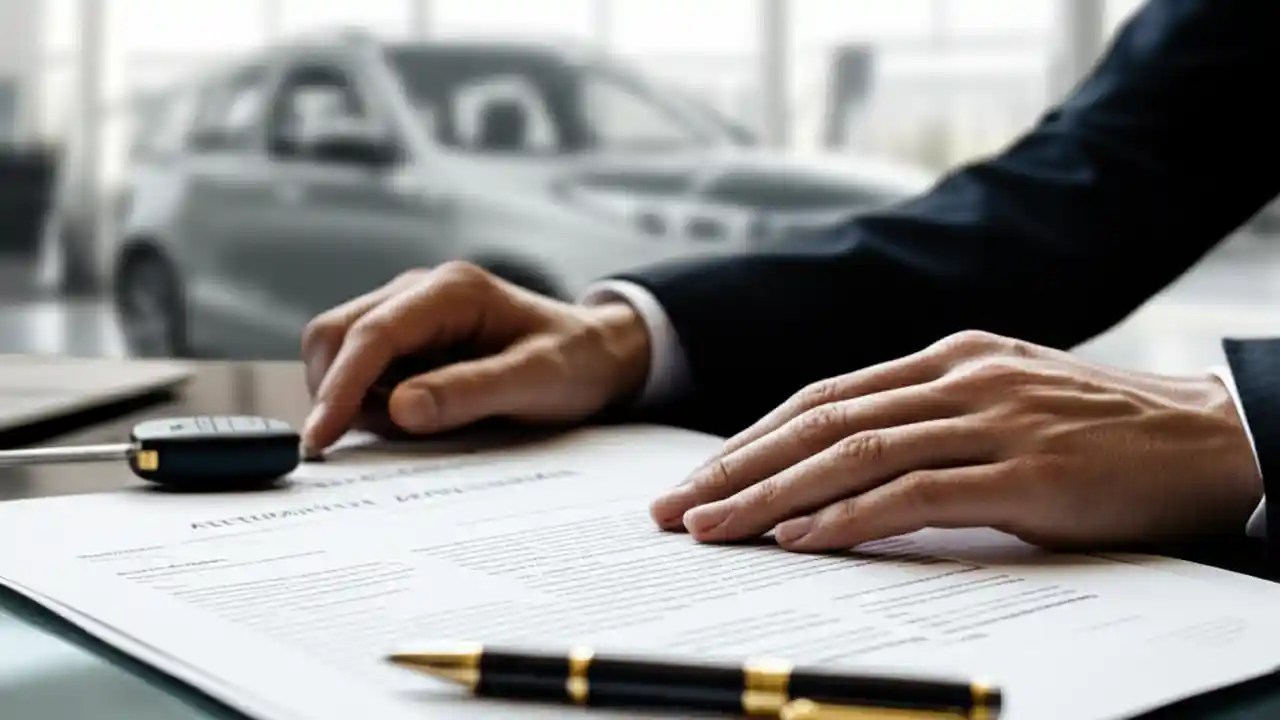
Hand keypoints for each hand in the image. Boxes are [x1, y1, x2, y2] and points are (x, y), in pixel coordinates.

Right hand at [300, 262, 649, 452]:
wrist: (597, 353)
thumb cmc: (575, 361)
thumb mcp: (537, 381)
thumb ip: (471, 392)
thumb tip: (400, 409)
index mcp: (451, 292)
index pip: (372, 334)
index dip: (340, 386)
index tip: (320, 437)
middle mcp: (419, 292)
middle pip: (335, 334)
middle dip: (334, 390)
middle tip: (362, 443)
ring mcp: (408, 314)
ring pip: (339, 352)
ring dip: (353, 398)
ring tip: (417, 426)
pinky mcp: (407, 340)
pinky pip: (363, 370)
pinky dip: (369, 401)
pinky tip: (416, 418)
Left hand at [651, 330, 1261, 550]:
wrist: (1211, 439)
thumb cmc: (1101, 431)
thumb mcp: (1004, 403)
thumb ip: (929, 418)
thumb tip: (844, 464)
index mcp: (948, 359)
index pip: (824, 398)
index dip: (752, 439)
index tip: (699, 477)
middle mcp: (958, 380)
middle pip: (820, 422)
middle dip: (737, 468)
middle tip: (676, 508)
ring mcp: (991, 423)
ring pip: (854, 454)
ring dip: (772, 494)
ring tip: (713, 528)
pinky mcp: (1025, 475)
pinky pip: (915, 494)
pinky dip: (849, 517)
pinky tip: (799, 539)